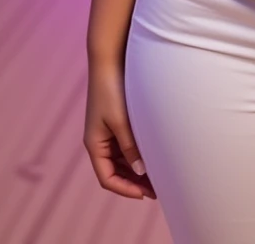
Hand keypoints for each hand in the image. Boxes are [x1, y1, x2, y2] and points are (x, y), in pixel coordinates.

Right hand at [83, 61, 156, 200]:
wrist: (109, 60)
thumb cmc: (111, 89)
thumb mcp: (121, 120)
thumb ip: (130, 146)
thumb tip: (140, 171)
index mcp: (94, 144)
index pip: (107, 178)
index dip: (125, 189)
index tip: (144, 194)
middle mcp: (100, 141)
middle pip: (115, 171)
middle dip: (134, 182)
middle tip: (158, 190)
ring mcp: (108, 132)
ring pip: (122, 160)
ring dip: (137, 169)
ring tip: (159, 176)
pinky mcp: (117, 121)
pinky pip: (126, 146)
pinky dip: (138, 154)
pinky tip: (154, 156)